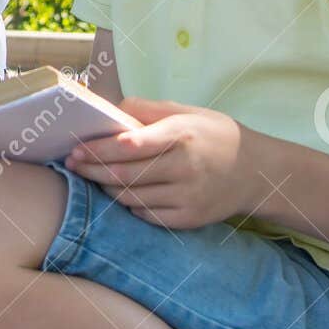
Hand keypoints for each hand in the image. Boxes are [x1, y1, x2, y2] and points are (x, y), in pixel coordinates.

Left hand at [62, 98, 267, 230]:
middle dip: (92, 169)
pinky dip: (129, 205)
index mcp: (181, 134)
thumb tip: (108, 111)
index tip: (75, 149)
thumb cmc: (212, 135)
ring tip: (94, 176)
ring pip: (131, 197)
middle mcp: (184, 167)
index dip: (98, 149)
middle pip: (124, 174)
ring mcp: (187, 196)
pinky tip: (123, 193)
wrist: (256, 171)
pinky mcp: (189, 218)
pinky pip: (146, 215)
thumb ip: (146, 110)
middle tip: (72, 164)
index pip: (131, 144)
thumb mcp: (186, 112)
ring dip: (106, 187)